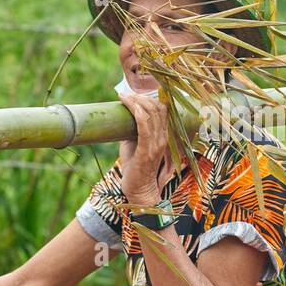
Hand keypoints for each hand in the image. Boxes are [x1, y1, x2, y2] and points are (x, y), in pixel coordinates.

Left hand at [117, 91, 171, 205]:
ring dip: (136, 102)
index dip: (149, 98)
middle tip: (126, 95)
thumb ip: (133, 131)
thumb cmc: (135, 168)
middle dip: (141, 97)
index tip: (133, 95)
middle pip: (158, 108)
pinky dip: (137, 113)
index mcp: (162, 136)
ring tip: (124, 97)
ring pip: (151, 114)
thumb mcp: (134, 144)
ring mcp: (156, 145)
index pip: (162, 110)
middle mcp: (163, 138)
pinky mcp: (146, 151)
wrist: (139, 191)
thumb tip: (121, 117)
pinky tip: (129, 105)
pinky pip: (144, 127)